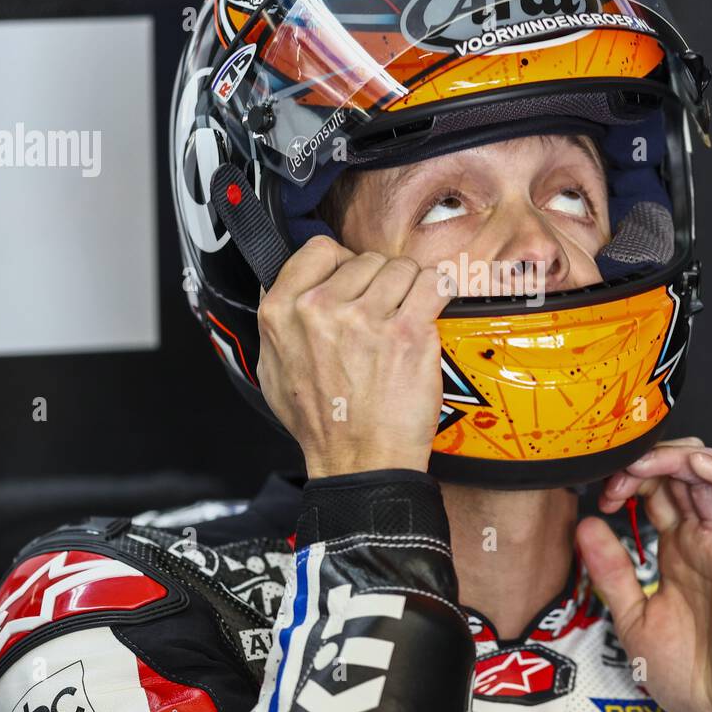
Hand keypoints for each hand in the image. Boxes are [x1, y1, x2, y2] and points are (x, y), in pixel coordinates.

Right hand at [254, 235, 452, 478]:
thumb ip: (279, 320)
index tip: (354, 284)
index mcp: (282, 311)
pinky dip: (439, 294)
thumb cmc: (321, 423)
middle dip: (379, 284)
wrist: (360, 463)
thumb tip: (289, 289)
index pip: (320, 249)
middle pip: (366, 259)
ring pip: (401, 268)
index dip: (342, 264)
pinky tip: (431, 313)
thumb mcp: (272, 368)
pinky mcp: (408, 332)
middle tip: (381, 318)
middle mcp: (321, 309)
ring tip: (404, 323)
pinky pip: (434, 283)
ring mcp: (366, 318)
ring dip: (409, 290)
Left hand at [575, 437, 711, 711]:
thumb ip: (611, 570)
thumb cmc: (691, 674)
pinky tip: (696, 464)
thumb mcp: (633, 616)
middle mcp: (705, 540)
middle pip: (685, 472)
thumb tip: (585, 525)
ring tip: (645, 464)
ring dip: (678, 457)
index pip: (659, 489)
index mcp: (680, 551)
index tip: (602, 493)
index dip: (630, 478)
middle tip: (618, 476)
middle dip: (649, 460)